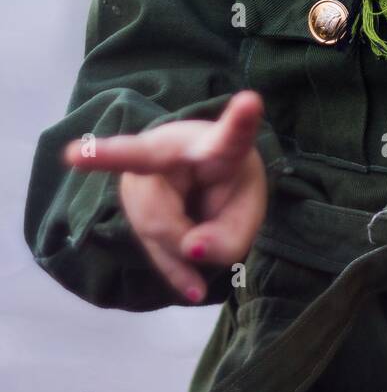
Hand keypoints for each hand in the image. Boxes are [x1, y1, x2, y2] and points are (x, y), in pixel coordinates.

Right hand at [60, 90, 267, 302]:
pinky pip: (148, 244)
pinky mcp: (130, 197)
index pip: (228, 137)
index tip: (252, 101)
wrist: (192, 171)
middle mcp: (170, 148)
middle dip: (184, 239)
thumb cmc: (228, 184)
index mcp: (217, 145)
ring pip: (153, 230)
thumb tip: (193, 251)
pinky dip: (175, 270)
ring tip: (198, 228)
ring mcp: (142, 171)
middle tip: (205, 238)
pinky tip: (195, 289)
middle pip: (165, 213)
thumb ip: (230, 239)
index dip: (240, 122)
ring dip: (182, 248)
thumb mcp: (245, 212)